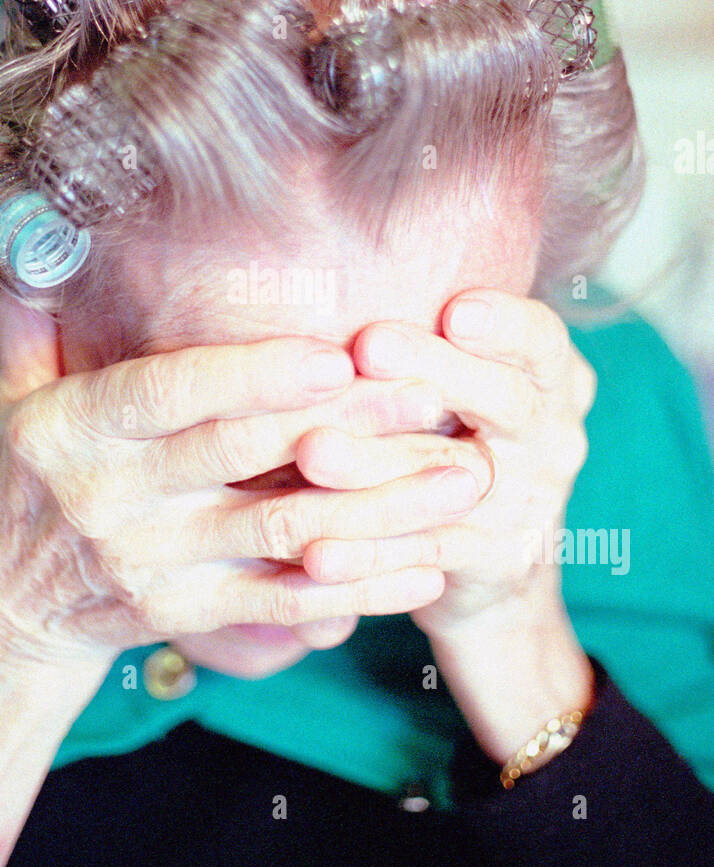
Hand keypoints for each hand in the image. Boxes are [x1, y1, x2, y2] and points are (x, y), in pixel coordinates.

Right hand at [0, 290, 497, 671]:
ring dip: (380, 509)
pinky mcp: (187, 616)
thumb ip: (35, 326)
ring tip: (461, 480)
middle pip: (242, 457)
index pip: (167, 394)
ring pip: (282, 536)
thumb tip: (40, 231)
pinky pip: (285, 605)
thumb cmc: (16, 483)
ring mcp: (152, 565)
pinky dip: (360, 589)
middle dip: (345, 424)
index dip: (250, 374)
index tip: (334, 353)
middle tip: (434, 397)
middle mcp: (110, 500)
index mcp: (71, 431)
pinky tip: (428, 567)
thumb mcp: (8, 400)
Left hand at [294, 288, 596, 757]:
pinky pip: (427, 554)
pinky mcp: (496, 566)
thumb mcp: (461, 390)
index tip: (456, 308)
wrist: (492, 577)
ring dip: (378, 464)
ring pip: (453, 480)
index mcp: (551, 382)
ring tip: (313, 453)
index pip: (542, 340)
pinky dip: (367, 554)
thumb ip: (422, 344)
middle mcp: (553, 440)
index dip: (504, 325)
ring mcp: (530, 506)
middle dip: (438, 369)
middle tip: (369, 344)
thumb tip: (319, 288)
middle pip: (507, 401)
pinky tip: (314, 551)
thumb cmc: (454, 446)